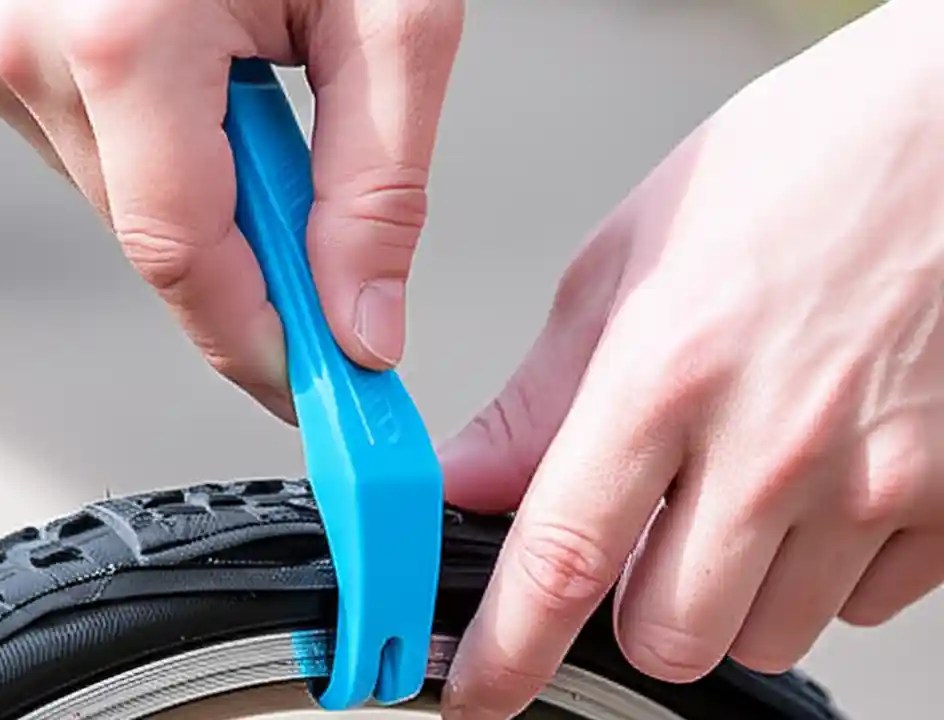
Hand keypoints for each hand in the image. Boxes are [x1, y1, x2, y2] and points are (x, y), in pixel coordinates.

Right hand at [0, 0, 462, 420]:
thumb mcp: (390, 15)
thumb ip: (377, 186)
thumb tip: (361, 327)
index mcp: (120, 31)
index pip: (183, 254)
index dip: (259, 341)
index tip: (324, 394)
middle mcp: (30, 42)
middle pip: (156, 238)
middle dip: (254, 271)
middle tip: (334, 258)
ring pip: (125, 204)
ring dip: (214, 202)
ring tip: (266, 107)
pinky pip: (95, 155)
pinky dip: (168, 158)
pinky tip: (210, 92)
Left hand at [440, 2, 943, 715]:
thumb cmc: (804, 167)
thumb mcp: (633, 259)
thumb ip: (544, 395)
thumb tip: (472, 479)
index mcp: (669, 374)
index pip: (561, 561)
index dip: (505, 651)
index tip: (478, 688)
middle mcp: (776, 447)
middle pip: (669, 637)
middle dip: (632, 614)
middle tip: (637, 542)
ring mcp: (882, 484)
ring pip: (767, 635)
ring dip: (729, 592)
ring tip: (739, 490)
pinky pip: (866, 606)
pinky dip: (823, 571)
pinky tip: (820, 482)